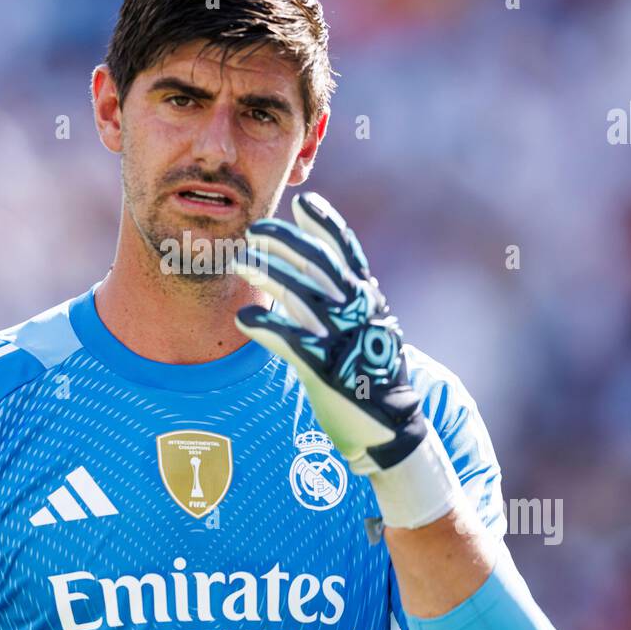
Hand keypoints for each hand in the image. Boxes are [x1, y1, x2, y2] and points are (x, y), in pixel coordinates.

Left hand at [232, 192, 462, 528]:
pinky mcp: (329, 371)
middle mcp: (359, 313)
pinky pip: (294, 343)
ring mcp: (345, 340)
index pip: (346, 252)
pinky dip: (269, 326)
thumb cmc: (366, 373)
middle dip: (286, 242)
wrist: (390, 428)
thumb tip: (300, 269)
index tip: (303, 201)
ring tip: (239, 261)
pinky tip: (245, 316)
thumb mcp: (358, 327)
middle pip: (321, 265)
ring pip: (305, 297)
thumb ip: (332, 299)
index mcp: (366, 299)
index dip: (325, 224)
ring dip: (270, 275)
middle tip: (255, 228)